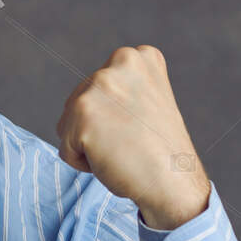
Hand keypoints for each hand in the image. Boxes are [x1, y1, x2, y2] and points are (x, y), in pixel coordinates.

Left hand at [56, 46, 210, 230]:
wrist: (175, 184)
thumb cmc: (161, 152)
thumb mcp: (147, 102)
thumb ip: (122, 90)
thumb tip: (90, 99)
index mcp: (139, 56)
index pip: (99, 89)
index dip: (114, 117)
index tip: (141, 126)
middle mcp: (120, 61)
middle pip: (78, 102)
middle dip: (98, 129)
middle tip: (133, 141)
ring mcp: (100, 85)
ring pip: (67, 123)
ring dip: (88, 144)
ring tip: (123, 149)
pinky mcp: (83, 113)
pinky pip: (65, 148)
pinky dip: (82, 162)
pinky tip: (112, 161)